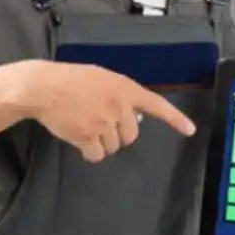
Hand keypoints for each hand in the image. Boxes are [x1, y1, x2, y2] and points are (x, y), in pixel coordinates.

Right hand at [18, 60, 196, 162]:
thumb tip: (136, 120)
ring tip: (83, 125)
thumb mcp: (102, 79)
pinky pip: (97, 155)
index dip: (174, 119)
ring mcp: (104, 122)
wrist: (44, 87)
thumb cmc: (71, 80)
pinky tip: (78, 138)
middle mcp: (119, 105)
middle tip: (97, 121)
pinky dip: (89, 152)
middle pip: (130, 135)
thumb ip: (120, 96)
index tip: (190, 130)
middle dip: (117, 134)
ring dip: (101, 142)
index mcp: (124, 88)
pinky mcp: (87, 136)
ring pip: (113, 147)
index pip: (156, 105)